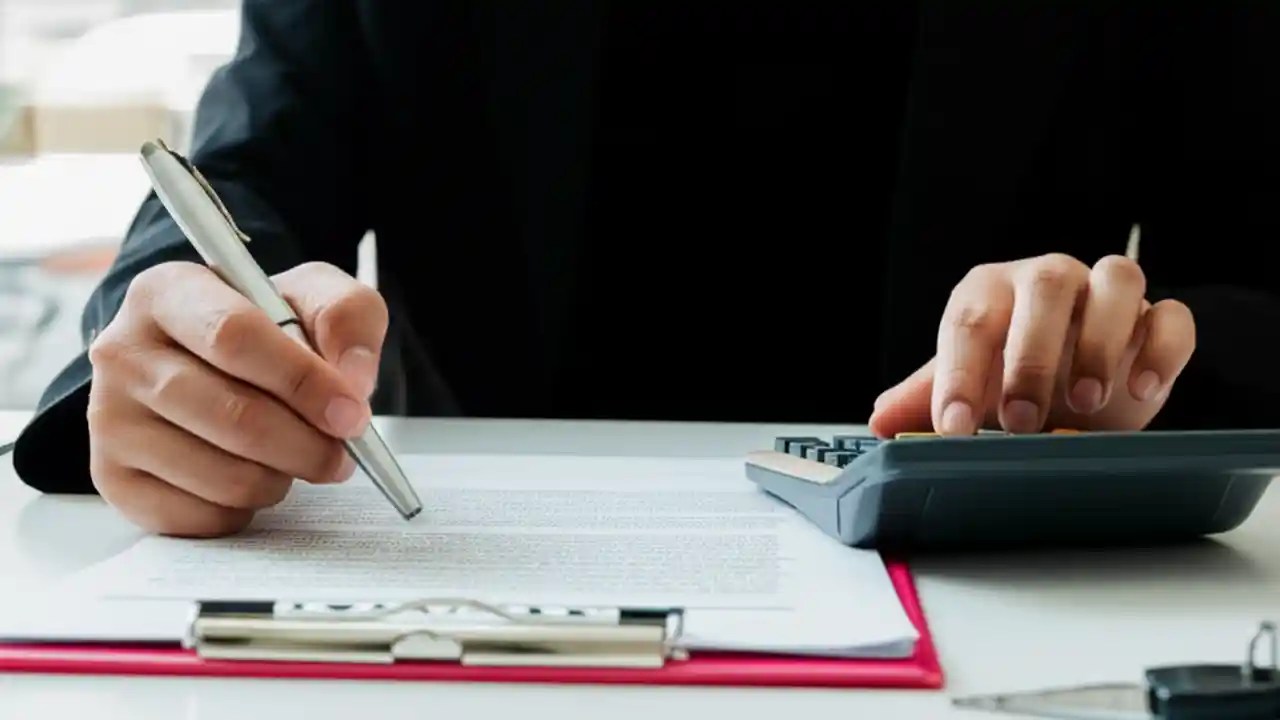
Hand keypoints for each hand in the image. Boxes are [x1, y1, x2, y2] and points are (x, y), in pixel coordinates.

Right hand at [86, 261, 387, 536]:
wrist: (212, 363)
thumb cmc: (265, 327)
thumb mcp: (313, 297)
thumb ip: (346, 317)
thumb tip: (352, 378)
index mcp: (168, 292)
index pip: (234, 337)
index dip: (303, 382)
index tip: (351, 413)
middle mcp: (123, 353)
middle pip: (232, 416)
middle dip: (306, 445)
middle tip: (341, 453)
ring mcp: (110, 420)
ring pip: (220, 475)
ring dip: (280, 477)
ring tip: (295, 456)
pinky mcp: (114, 479)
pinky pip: (200, 517)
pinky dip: (245, 508)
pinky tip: (253, 475)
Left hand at [869, 253, 1194, 436]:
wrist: (1075, 387)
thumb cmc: (1008, 380)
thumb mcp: (966, 391)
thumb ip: (925, 401)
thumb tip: (881, 421)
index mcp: (991, 292)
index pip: (970, 319)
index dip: (957, 374)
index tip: (951, 428)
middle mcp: (1049, 280)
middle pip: (1046, 286)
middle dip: (1030, 356)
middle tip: (1018, 421)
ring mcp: (1107, 293)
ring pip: (1118, 280)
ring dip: (1100, 340)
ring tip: (1082, 402)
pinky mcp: (1157, 319)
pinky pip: (1172, 315)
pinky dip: (1161, 350)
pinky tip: (1140, 391)